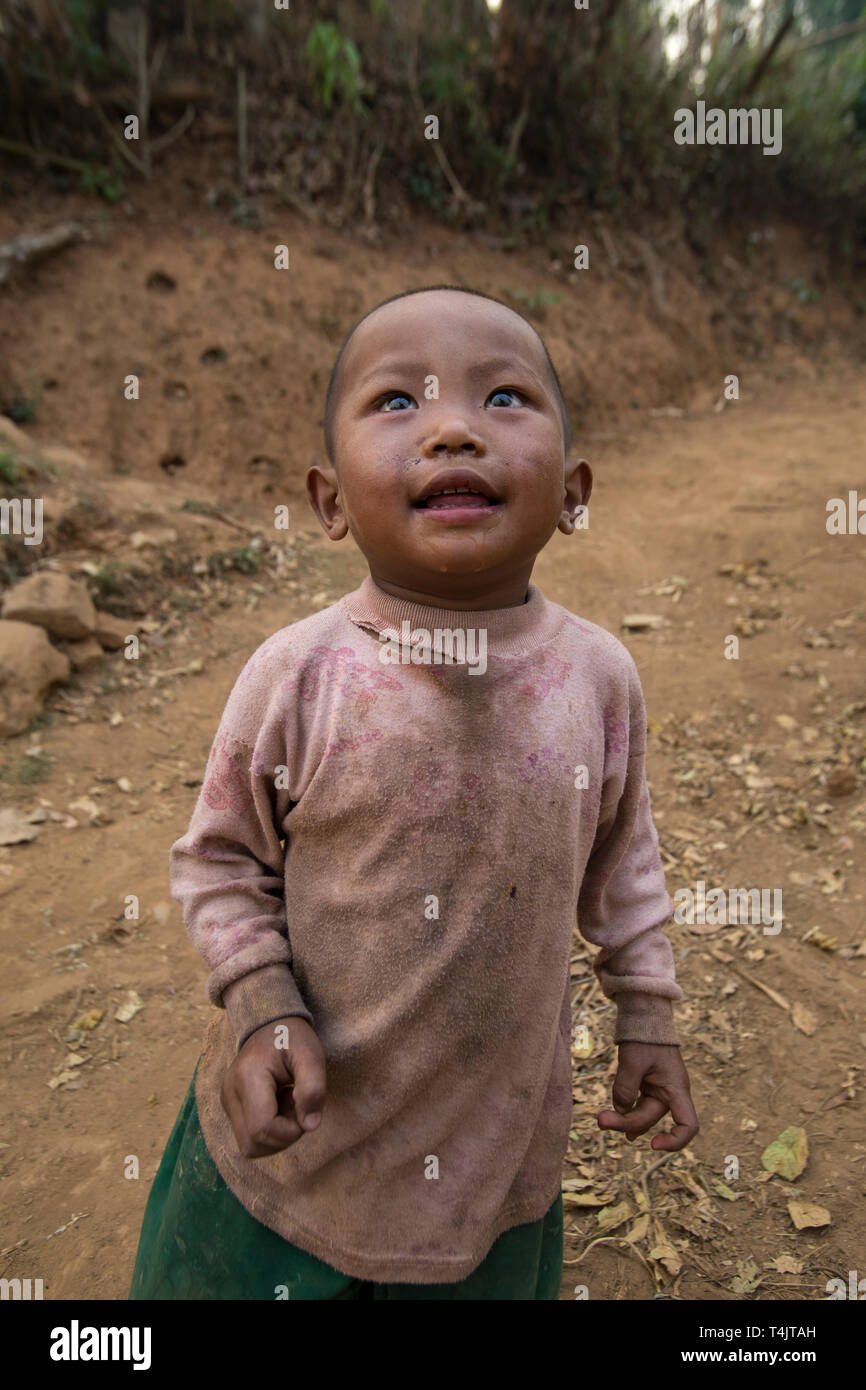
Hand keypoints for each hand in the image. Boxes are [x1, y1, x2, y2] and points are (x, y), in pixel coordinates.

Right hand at [220, 1015, 326, 1158]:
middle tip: (296, 1105)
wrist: (270, 1024)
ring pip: (249, 1145)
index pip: (262, 1129)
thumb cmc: (293, 1038)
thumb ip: (314, 1089)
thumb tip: (310, 1126)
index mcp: (247, 1076)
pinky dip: (268, 1130)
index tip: (304, 1108)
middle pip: (252, 1144)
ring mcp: (227, 1101)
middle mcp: (229, 1092)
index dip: (289, 1131)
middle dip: (283, 1136)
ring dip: (276, 1135)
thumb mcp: (311, 1055)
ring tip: (287, 1102)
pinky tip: (278, 1105)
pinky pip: (248, 1136)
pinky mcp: (230, 1107)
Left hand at [597, 1042, 697, 1150]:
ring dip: (622, 1119)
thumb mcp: (633, 1060)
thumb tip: (621, 1109)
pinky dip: (624, 1111)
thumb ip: (626, 1087)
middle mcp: (670, 1093)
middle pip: (651, 1119)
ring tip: (601, 1120)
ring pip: (641, 1114)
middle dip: (626, 1123)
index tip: (653, 1145)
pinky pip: (636, 1105)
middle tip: (600, 1121)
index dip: (675, 1141)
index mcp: (677, 1088)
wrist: (644, 1018)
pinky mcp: (647, 1086)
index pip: (688, 1125)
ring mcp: (659, 1090)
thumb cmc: (645, 1037)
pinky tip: (613, 1118)